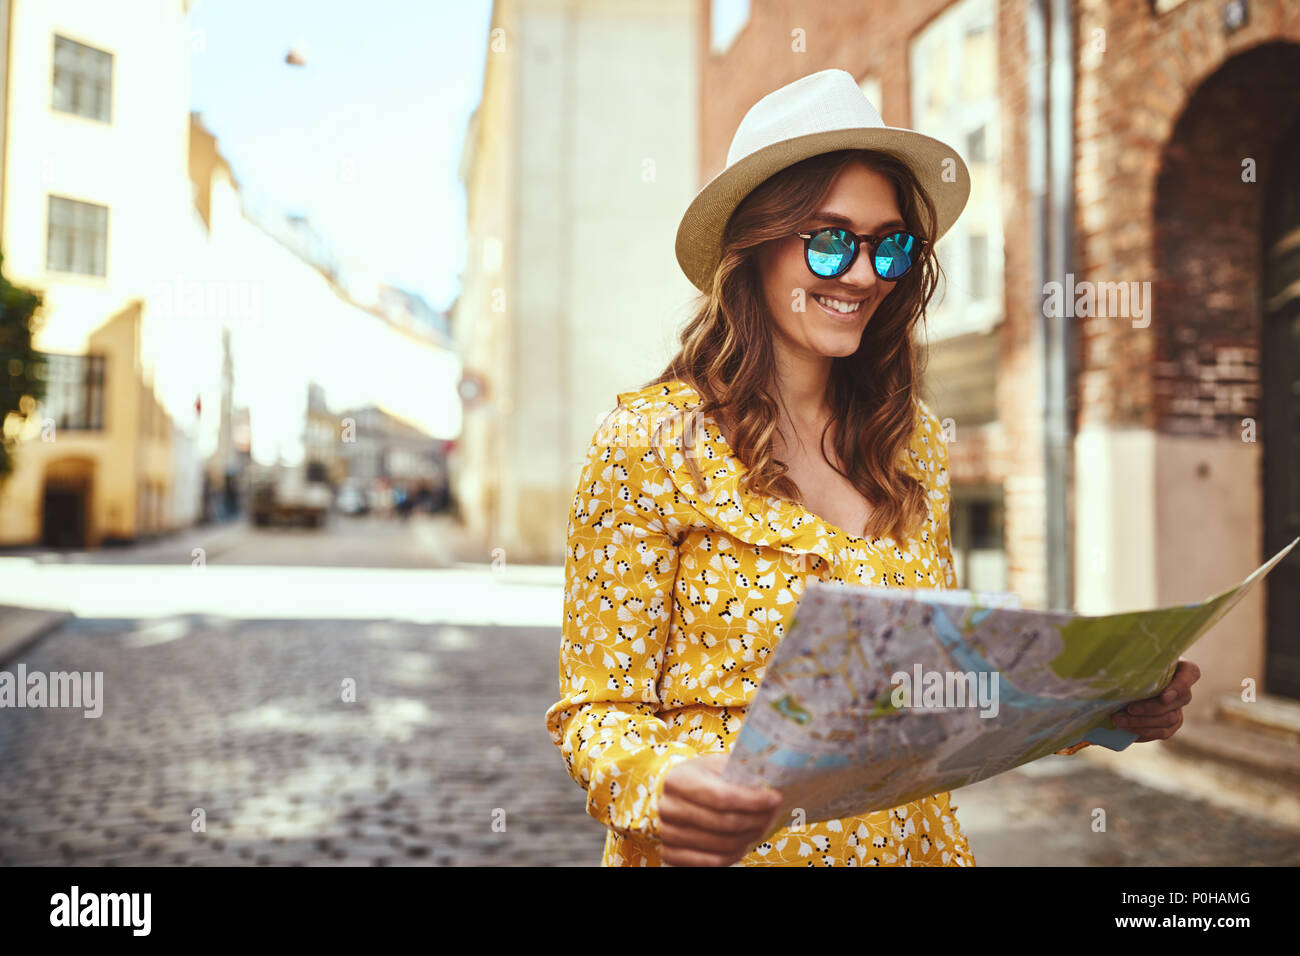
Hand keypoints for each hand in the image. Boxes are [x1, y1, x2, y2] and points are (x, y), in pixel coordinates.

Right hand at [659, 754, 783, 866]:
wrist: (673, 793)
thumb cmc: (701, 777)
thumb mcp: (716, 765)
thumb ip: (739, 771)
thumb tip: (773, 781)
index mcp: (678, 780)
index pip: (722, 797)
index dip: (753, 801)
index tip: (775, 798)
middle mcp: (668, 808)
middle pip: (723, 823)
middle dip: (755, 820)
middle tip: (772, 814)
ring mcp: (666, 833)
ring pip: (720, 845)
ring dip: (748, 838)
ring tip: (760, 827)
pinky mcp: (670, 853)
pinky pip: (711, 862)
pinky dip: (734, 854)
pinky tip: (744, 842)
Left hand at [1112, 658, 1199, 742]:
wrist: (1127, 681)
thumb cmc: (1133, 663)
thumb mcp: (1136, 658)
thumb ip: (1135, 660)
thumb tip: (1116, 664)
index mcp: (1181, 668)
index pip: (1191, 673)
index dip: (1179, 687)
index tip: (1164, 697)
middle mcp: (1183, 690)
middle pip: (1178, 702)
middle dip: (1152, 708)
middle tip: (1130, 709)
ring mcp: (1178, 709)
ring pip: (1169, 720)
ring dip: (1143, 722)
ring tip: (1119, 720)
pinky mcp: (1170, 725)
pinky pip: (1162, 733)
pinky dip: (1143, 733)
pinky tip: (1126, 730)